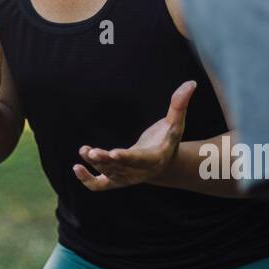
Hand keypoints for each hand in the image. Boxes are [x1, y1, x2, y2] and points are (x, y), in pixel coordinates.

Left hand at [73, 81, 194, 190]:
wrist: (162, 163)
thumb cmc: (167, 139)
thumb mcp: (176, 123)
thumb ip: (180, 104)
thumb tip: (191, 83)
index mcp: (154, 158)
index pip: (140, 159)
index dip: (127, 158)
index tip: (115, 153)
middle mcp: (139, 172)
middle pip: (120, 169)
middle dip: (105, 161)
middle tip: (92, 152)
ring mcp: (126, 178)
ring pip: (108, 174)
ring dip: (95, 164)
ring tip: (85, 150)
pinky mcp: (114, 180)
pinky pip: (99, 185)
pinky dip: (87, 180)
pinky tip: (76, 167)